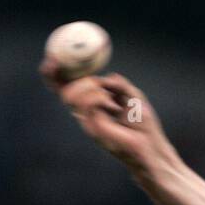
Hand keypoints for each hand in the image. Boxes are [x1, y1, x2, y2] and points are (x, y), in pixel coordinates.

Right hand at [39, 60, 175, 172]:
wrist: (152, 145)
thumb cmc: (143, 123)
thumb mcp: (132, 95)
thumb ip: (119, 83)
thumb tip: (106, 78)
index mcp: (93, 103)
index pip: (66, 87)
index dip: (54, 74)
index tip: (52, 59)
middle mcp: (87, 113)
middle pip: (63, 91)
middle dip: (61, 76)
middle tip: (71, 69)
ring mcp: (88, 122)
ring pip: (72, 95)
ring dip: (91, 88)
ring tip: (111, 99)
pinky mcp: (92, 129)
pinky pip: (87, 103)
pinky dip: (100, 97)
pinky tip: (114, 105)